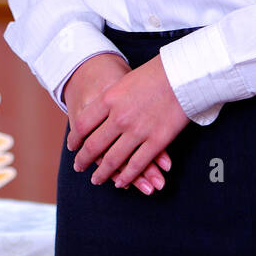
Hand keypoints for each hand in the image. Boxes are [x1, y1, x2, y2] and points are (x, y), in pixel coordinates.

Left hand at [63, 53, 171, 194]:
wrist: (182, 74)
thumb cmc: (155, 73)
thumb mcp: (124, 81)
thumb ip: (111, 99)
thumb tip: (98, 113)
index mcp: (109, 99)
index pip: (82, 125)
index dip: (75, 139)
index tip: (72, 146)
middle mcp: (119, 117)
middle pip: (94, 145)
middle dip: (84, 160)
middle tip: (79, 166)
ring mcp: (137, 131)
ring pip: (113, 160)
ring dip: (102, 173)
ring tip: (96, 179)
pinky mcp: (156, 141)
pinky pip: (137, 165)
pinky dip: (127, 176)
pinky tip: (120, 182)